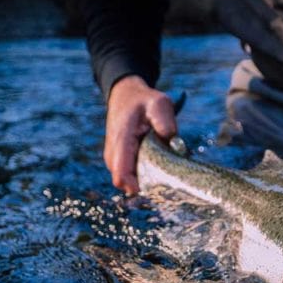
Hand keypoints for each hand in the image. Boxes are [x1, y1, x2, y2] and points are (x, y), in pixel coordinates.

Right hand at [104, 75, 176, 194]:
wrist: (125, 95)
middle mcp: (113, 153)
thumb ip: (165, 121)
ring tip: (159, 168)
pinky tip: (153, 165)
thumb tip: (171, 139)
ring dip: (142, 180)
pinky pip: (127, 176)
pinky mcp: (116, 160)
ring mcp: (112, 158)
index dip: (138, 187)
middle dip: (144, 185)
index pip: (122, 176)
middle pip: (124, 184)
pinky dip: (139, 176)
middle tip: (165, 178)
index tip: (158, 186)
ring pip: (125, 182)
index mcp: (122, 140)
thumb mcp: (159, 104)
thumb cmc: (144, 101)